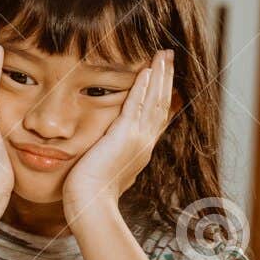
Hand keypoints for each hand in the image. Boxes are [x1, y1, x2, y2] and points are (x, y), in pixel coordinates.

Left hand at [62, 49, 174, 219]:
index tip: (164, 75)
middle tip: (169, 56)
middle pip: (161, 103)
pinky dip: (143, 87)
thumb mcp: (107, 168)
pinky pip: (137, 105)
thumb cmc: (91, 192)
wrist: (91, 205)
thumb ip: (111, 154)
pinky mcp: (125, 136)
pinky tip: (146, 70)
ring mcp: (138, 139)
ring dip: (159, 75)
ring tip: (163, 54)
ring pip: (154, 100)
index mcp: (140, 148)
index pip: (156, 115)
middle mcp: (145, 142)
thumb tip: (107, 148)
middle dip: (166, 77)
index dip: (162, 93)